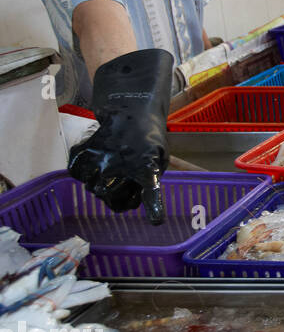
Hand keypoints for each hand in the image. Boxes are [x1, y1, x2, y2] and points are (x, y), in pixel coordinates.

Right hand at [68, 49, 172, 225]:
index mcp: (147, 168)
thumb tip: (135, 200)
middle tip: (122, 186)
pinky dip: (83, 173)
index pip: (151, 191)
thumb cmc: (148, 141)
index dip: (154, 208)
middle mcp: (121, 166)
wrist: (130, 111)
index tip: (156, 220)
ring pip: (92, 188)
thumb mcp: (159, 161)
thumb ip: (149, 181)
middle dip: (115, 197)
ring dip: (99, 185)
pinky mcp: (82, 152)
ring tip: (109, 171)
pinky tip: (94, 164)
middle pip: (110, 199)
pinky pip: (77, 174)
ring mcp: (99, 159)